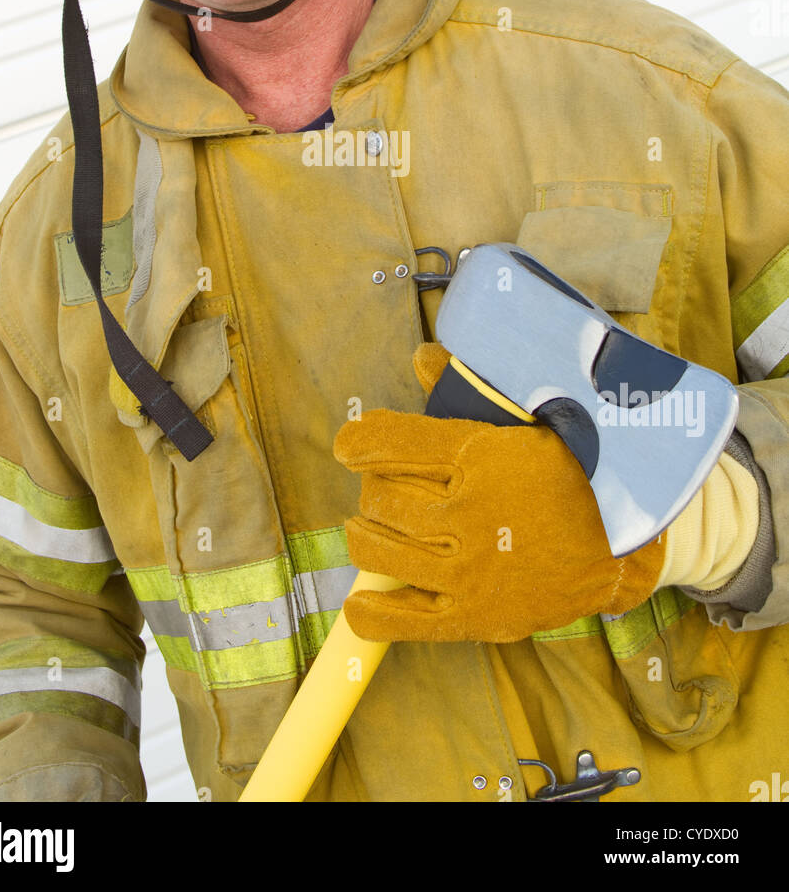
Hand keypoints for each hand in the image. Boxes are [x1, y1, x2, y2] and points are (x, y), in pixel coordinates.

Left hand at [333, 344, 664, 642]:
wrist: (625, 545)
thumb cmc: (571, 472)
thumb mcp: (527, 418)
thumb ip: (469, 387)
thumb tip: (421, 356)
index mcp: (480, 455)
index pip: (390, 442)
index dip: (359, 442)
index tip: (350, 446)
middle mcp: (469, 513)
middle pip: (379, 498)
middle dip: (373, 490)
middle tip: (384, 490)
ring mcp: (470, 570)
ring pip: (378, 551)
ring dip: (367, 536)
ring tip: (376, 529)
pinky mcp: (475, 617)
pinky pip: (401, 619)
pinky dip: (371, 611)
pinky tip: (362, 600)